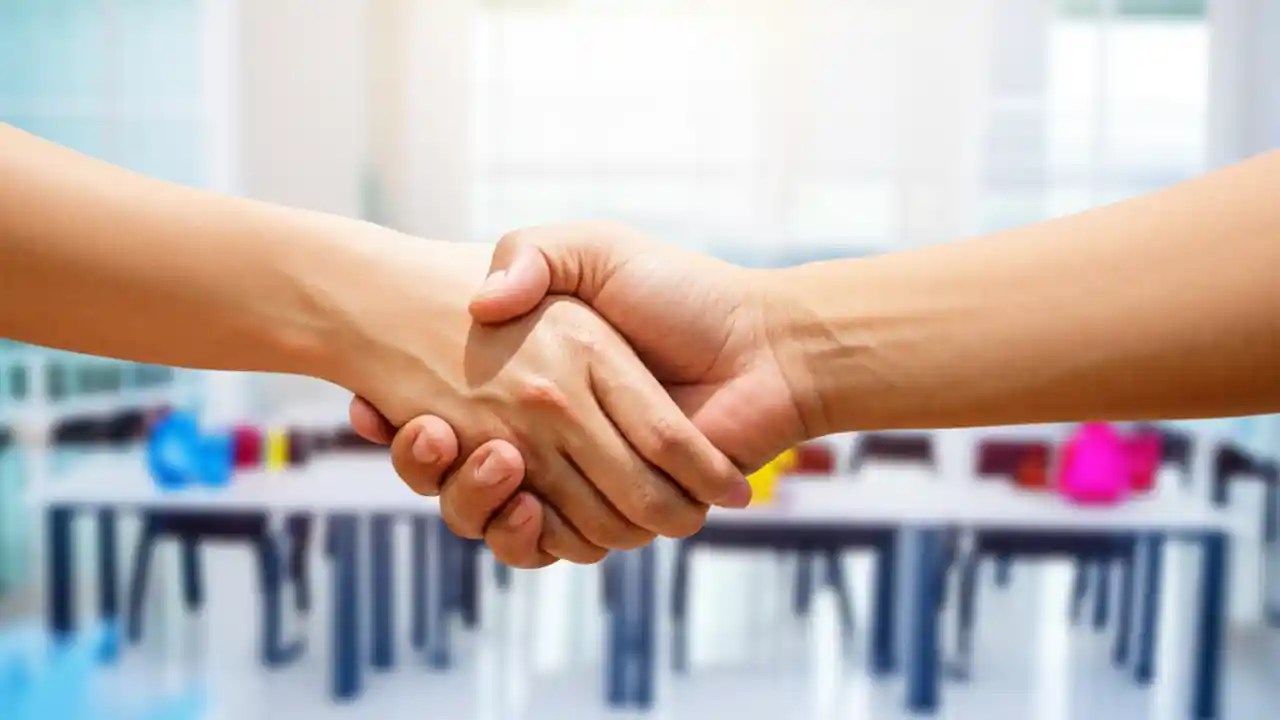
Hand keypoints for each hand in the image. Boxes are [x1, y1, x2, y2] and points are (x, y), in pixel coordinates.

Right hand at [336, 233, 748, 563]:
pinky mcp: (611, 515)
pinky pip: (547, 544)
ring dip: (467, 500)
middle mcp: (549, 433)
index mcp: (536, 378)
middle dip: (423, 464)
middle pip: (456, 473)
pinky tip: (520, 501)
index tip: (371, 406)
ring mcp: (577, 477)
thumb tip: (478, 304)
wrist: (763, 346)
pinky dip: (525, 536)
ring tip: (476, 455)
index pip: (444, 412)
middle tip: (428, 432)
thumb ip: (532, 255)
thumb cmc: (680, 292)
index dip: (402, 418)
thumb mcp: (594, 251)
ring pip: (491, 516)